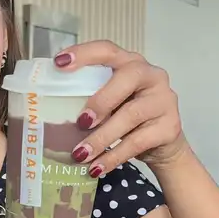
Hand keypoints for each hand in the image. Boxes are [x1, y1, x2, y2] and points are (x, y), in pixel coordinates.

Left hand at [54, 40, 189, 175]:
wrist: (162, 146)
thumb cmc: (125, 118)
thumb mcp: (109, 104)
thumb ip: (88, 98)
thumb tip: (48, 112)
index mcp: (129, 63)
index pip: (107, 50)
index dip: (84, 54)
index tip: (59, 63)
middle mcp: (151, 75)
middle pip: (127, 78)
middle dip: (100, 100)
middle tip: (79, 122)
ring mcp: (164, 100)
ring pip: (131, 115)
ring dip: (101, 137)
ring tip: (79, 155)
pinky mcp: (170, 126)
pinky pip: (138, 142)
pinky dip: (113, 156)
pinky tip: (96, 167)